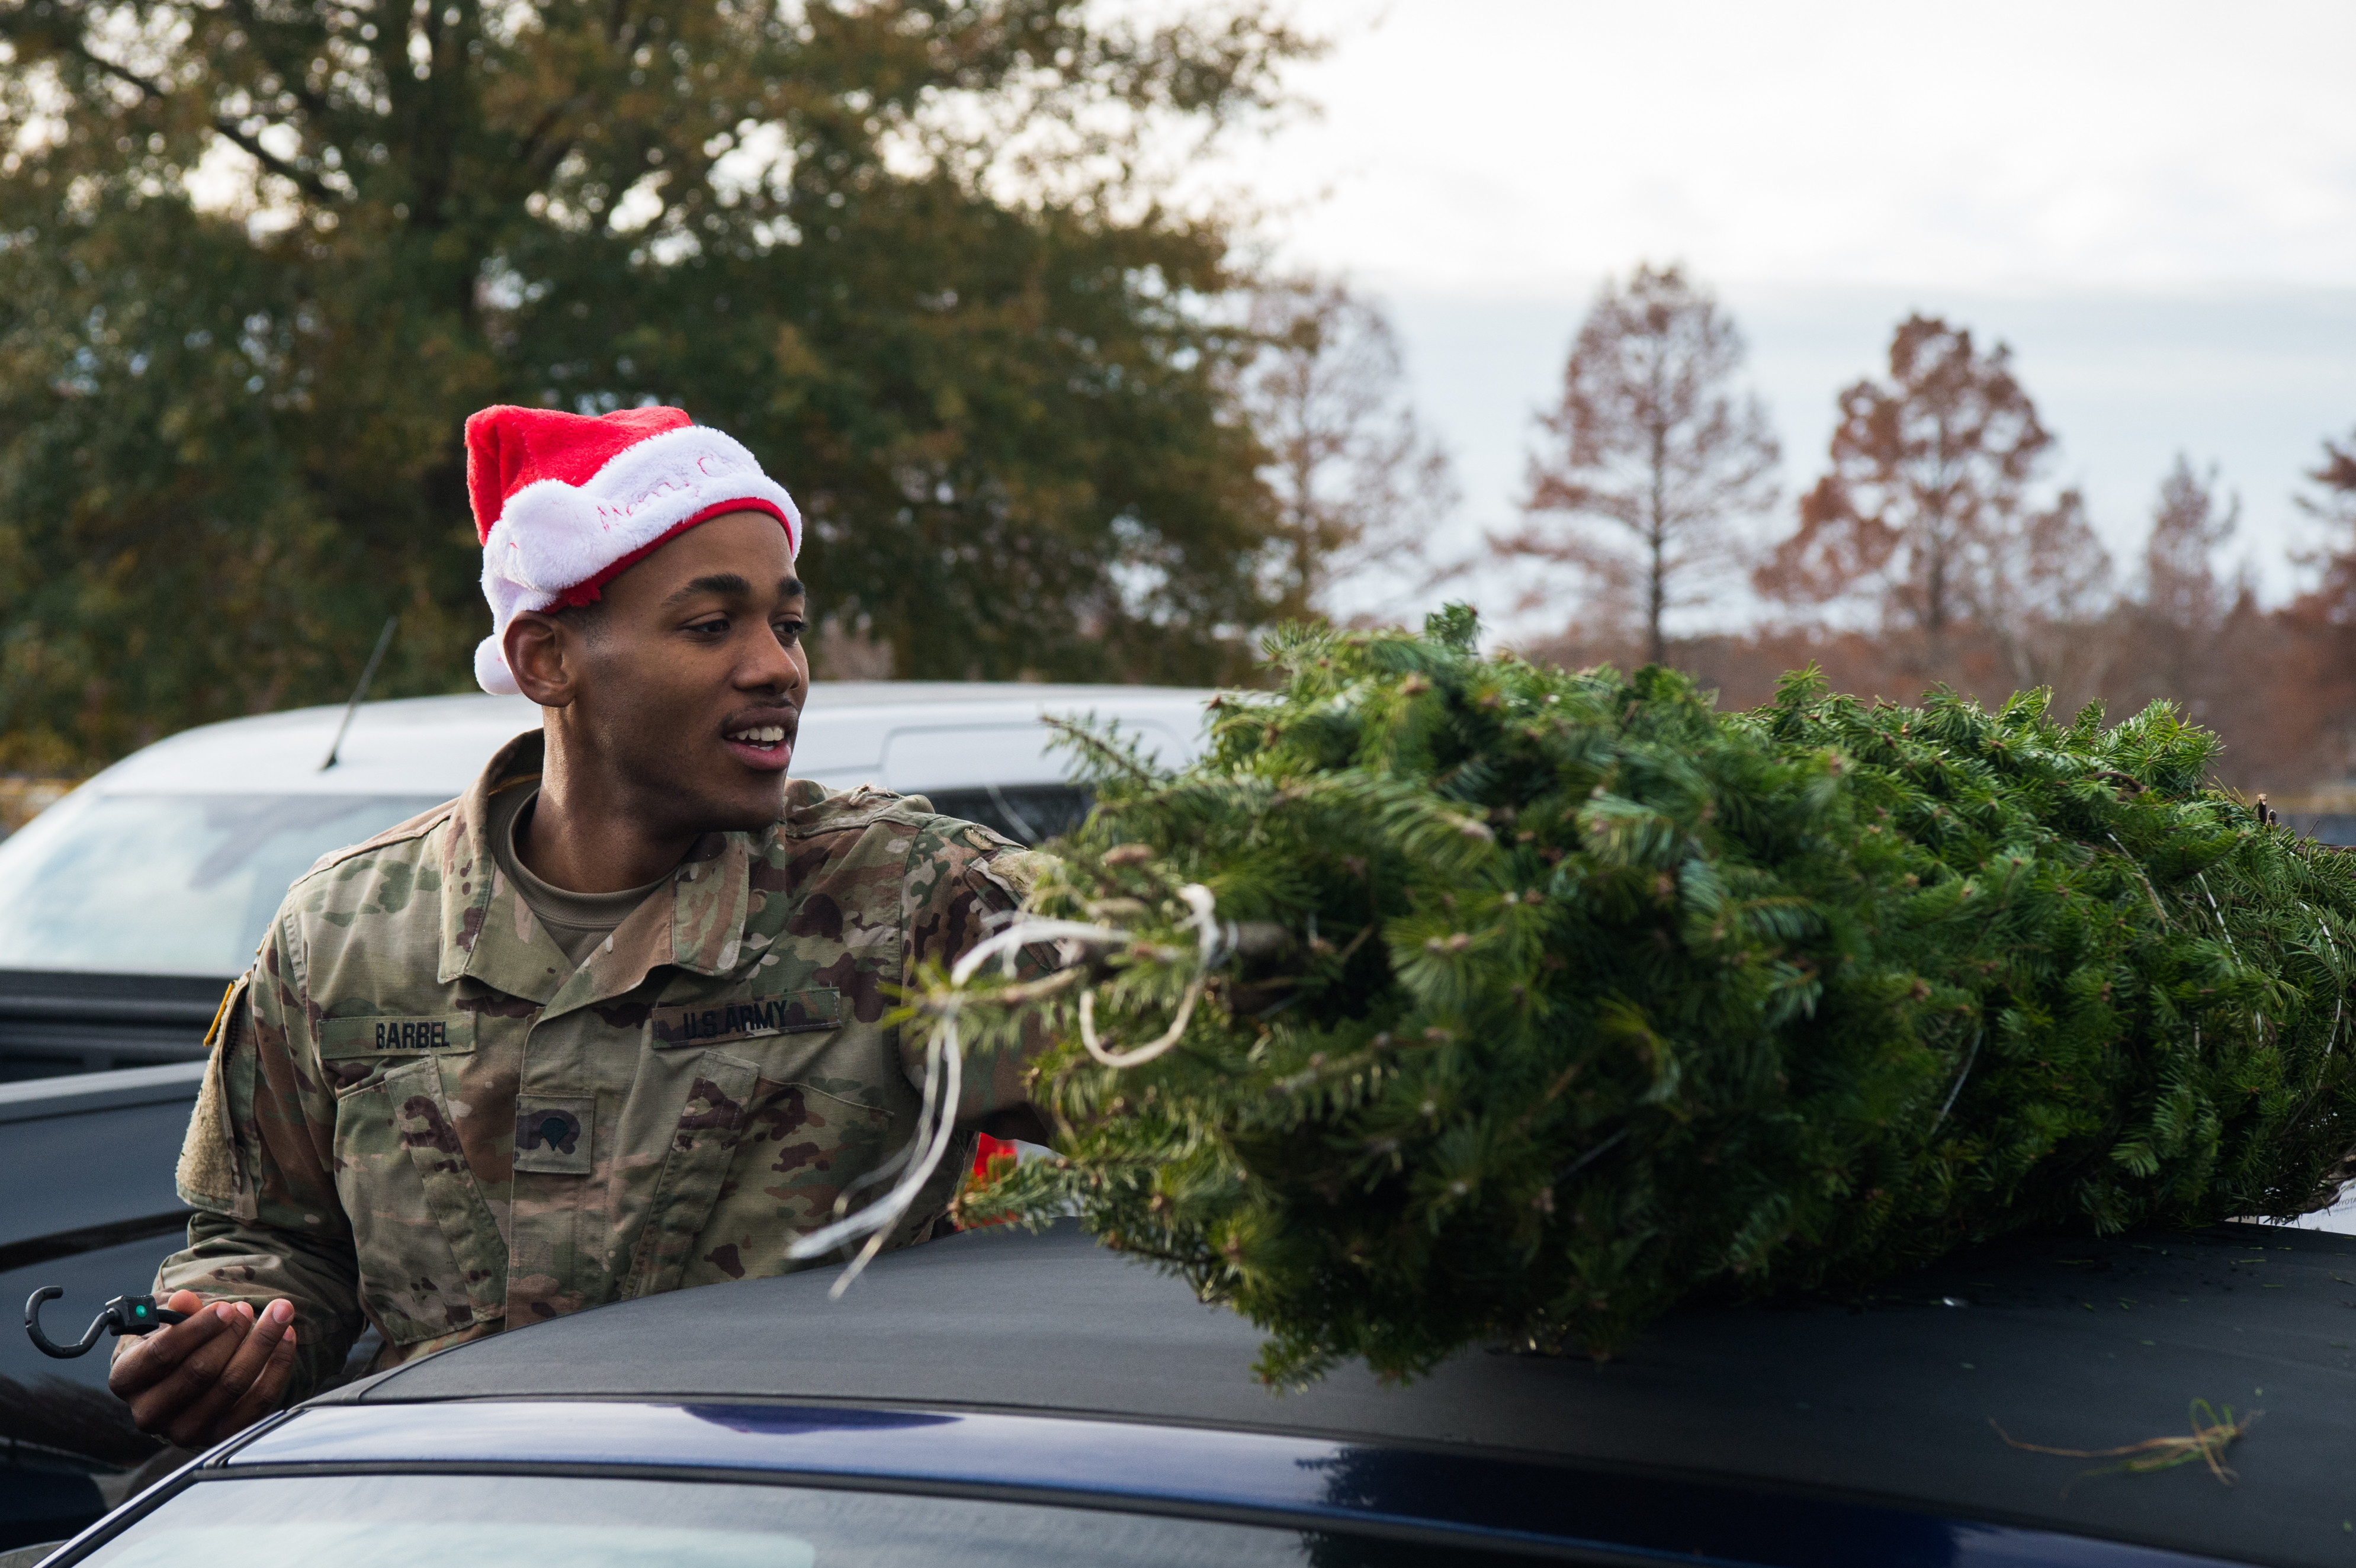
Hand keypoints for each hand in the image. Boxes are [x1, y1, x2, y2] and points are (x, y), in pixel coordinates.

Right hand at [109, 1291, 298, 1448]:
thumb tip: (185, 1299)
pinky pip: (258, 1402)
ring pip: (232, 1385)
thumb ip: (177, 1313)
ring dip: (261, 1344)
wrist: (181, 1381)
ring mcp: (184, 1431)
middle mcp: (150, 1413)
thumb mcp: (166, 1327)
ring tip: (277, 1315)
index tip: (226, 1307)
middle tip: (247, 1309)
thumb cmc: (173, 1348)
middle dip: (232, 1334)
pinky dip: (278, 1365)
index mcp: (127, 1381)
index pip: (161, 1354)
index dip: (198, 1328)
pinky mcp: (220, 1437)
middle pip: (200, 1371)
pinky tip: (287, 1337)